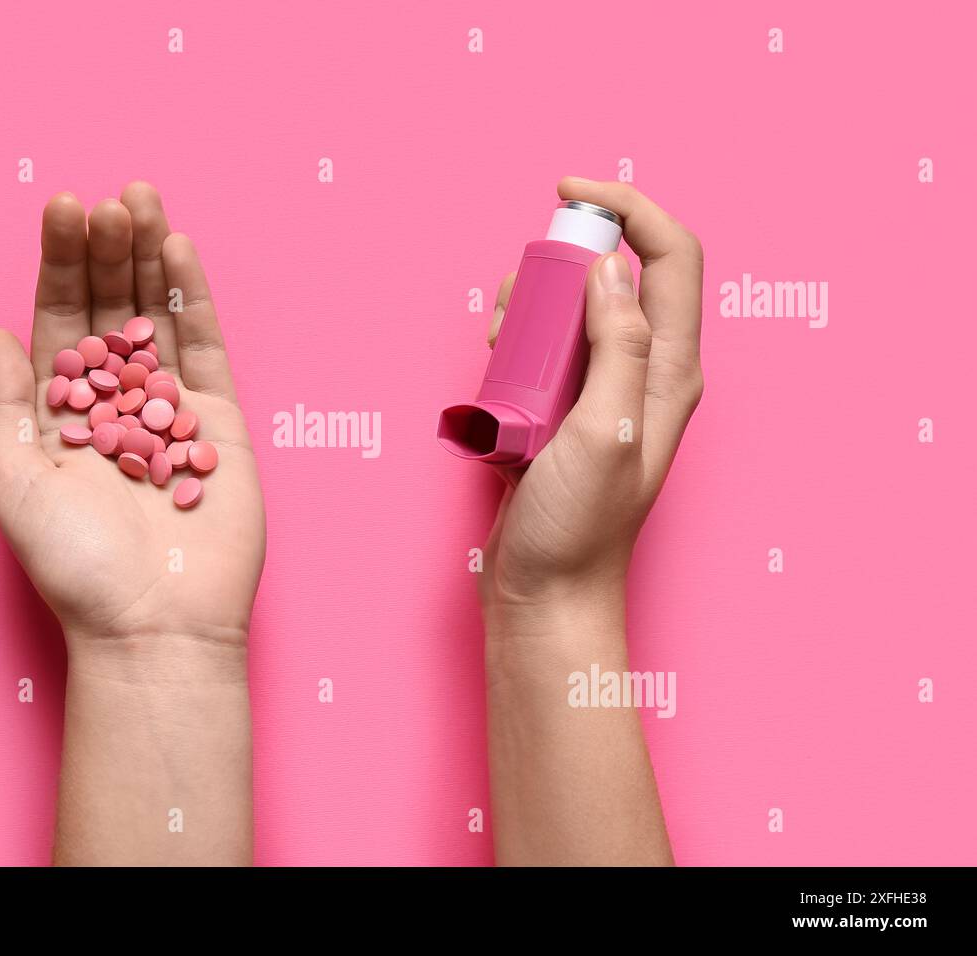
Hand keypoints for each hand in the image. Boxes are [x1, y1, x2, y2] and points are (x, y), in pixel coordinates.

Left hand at [0, 184, 265, 654]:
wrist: (155, 624)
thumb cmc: (75, 567)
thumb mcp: (13, 483)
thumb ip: (5, 405)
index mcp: (61, 414)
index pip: (58, 321)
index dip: (57, 265)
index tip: (60, 208)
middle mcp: (114, 402)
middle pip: (108, 308)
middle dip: (105, 251)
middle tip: (106, 199)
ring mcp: (169, 407)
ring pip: (156, 316)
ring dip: (147, 258)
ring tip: (140, 201)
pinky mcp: (219, 420)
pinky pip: (206, 347)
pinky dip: (193, 298)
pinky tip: (179, 251)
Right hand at [481, 179, 703, 609]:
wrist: (544, 593)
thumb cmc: (579, 529)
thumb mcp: (606, 430)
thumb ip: (620, 345)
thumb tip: (612, 268)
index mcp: (671, 370)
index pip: (671, 256)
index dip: (630, 208)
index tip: (569, 193)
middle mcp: (644, 372)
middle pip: (618, 273)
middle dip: (565, 260)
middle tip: (523, 298)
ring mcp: (601, 390)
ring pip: (573, 309)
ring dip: (532, 304)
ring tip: (502, 345)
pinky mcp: (562, 409)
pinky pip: (542, 348)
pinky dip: (514, 341)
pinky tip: (493, 371)